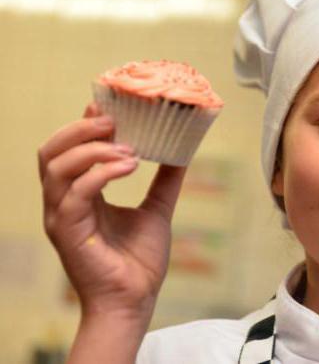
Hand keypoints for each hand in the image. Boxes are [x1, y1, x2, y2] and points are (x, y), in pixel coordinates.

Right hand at [38, 103, 186, 319]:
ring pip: (56, 166)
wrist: (136, 299)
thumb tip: (181, 150)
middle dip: (80, 129)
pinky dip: (101, 172)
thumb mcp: (156, 209)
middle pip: (51, 151)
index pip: (69, 149)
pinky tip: (129, 166)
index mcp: (80, 195)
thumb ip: (164, 180)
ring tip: (129, 148)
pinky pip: (75, 192)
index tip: (111, 105)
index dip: (84, 124)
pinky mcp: (68, 232)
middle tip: (115, 120)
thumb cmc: (139, 260)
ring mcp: (61, 217)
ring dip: (93, 149)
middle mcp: (64, 202)